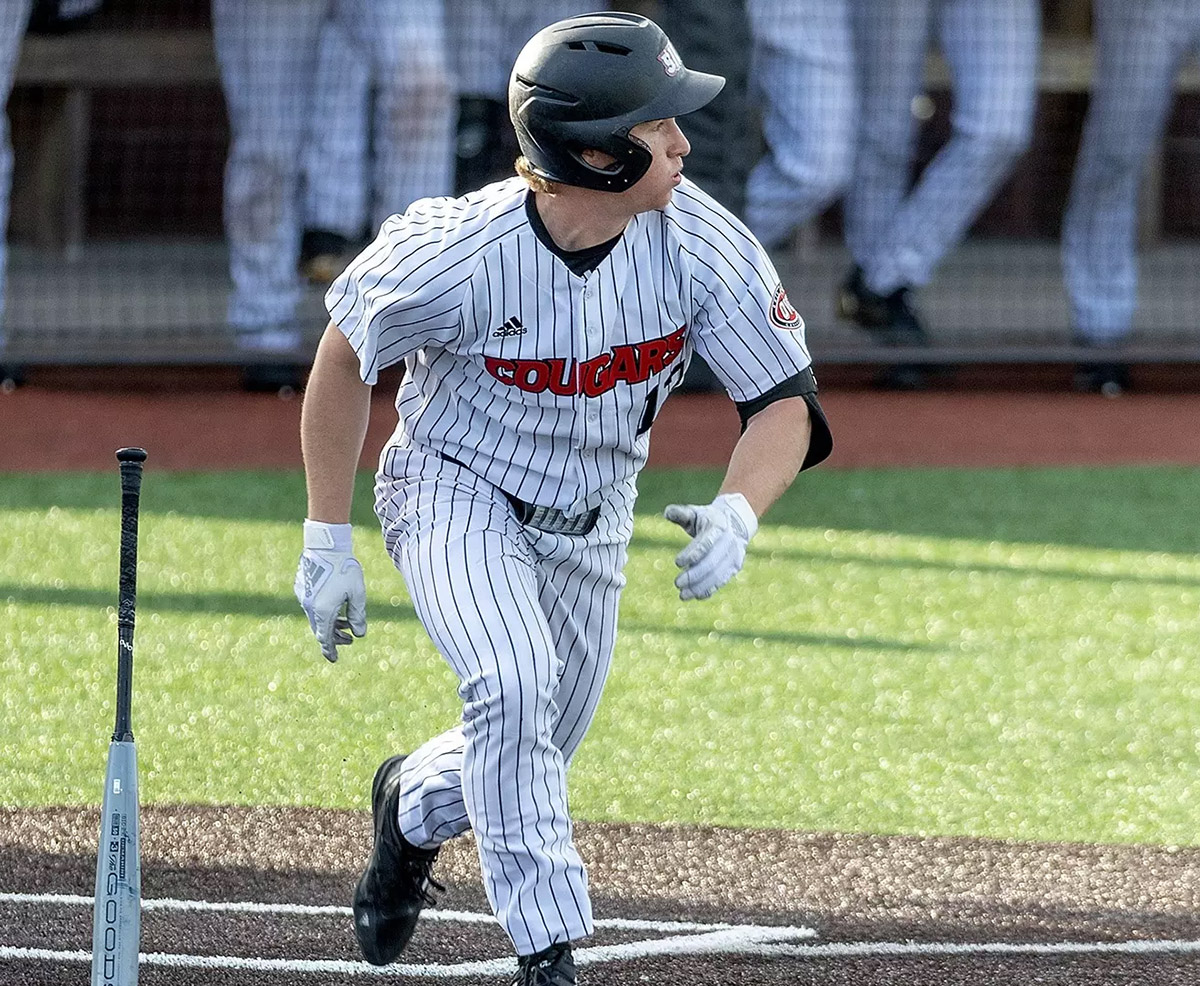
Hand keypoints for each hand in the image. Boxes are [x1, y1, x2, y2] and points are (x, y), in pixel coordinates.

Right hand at [294, 520, 366, 661]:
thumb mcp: (357, 593)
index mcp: (323, 611)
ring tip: (346, 624)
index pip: (325, 639)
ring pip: (316, 618)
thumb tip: (360, 634)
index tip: (335, 659)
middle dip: (335, 637)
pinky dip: (323, 612)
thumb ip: (358, 615)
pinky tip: (336, 605)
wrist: (325, 545)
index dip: (330, 650)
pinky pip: (312, 606)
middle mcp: (310, 607)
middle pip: (321, 630)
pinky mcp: (302, 588)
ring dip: (331, 624)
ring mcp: (304, 597)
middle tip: (349, 640)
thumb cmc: (344, 567)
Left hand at [663, 493, 758, 600]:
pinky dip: (709, 590)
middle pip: (711, 563)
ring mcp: (734, 556)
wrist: (737, 521)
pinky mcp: (734, 567)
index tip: (677, 563)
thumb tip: (667, 513)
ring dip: (699, 587)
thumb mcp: (695, 512)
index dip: (692, 554)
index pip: (706, 543)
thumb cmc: (708, 518)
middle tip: (677, 584)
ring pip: (717, 575)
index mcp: (718, 527)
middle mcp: (729, 542)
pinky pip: (722, 581)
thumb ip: (680, 513)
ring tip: (682, 595)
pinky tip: (695, 596)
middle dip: (694, 575)